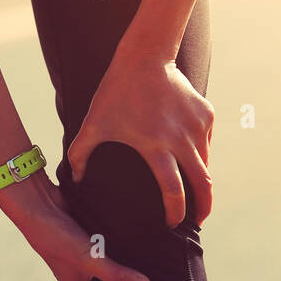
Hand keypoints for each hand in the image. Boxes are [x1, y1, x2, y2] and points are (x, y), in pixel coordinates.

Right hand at [0, 171, 149, 280]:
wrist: (38, 200)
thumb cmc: (55, 236)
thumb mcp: (87, 260)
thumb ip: (114, 274)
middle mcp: (76, 272)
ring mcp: (81, 253)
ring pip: (101, 268)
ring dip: (119, 271)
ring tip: (148, 277)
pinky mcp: (86, 234)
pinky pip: (105, 246)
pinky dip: (119, 247)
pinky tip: (140, 245)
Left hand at [67, 52, 213, 228]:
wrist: (146, 56)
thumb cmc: (117, 91)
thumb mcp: (94, 122)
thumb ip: (80, 153)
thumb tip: (74, 178)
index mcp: (156, 147)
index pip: (173, 191)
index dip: (175, 212)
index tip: (172, 224)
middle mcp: (182, 140)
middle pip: (203, 184)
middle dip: (204, 207)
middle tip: (199, 221)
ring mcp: (197, 126)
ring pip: (206, 163)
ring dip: (201, 180)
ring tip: (195, 191)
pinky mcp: (206, 115)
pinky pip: (206, 142)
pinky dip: (201, 153)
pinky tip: (192, 158)